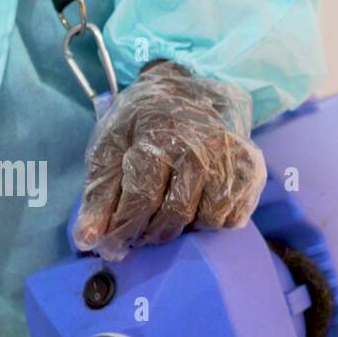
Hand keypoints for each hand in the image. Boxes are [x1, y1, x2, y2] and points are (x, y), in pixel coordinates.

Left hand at [72, 60, 266, 260]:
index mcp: (158, 135)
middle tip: (140, 230)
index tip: (112, 244)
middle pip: (175, 214)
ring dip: (184, 227)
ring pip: (207, 220)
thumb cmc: (141, 124)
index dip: (124, 229)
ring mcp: (229, 156)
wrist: (186, 92)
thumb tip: (87, 240)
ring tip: (168, 212)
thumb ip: (98, 196)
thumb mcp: (109, 148)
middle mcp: (199, 146)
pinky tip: (196, 205)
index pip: (142, 198)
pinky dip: (212, 221)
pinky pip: (233, 218)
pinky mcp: (250, 168)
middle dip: (151, 232)